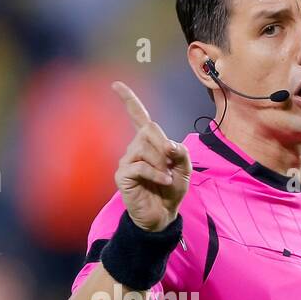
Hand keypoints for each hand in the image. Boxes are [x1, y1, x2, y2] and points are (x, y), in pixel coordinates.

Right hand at [111, 81, 191, 231]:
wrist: (163, 215)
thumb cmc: (171, 190)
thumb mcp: (184, 168)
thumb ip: (181, 152)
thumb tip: (168, 145)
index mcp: (148, 143)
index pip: (137, 116)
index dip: (128, 100)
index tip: (116, 85)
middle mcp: (134, 148)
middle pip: (149, 129)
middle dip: (164, 145)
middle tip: (170, 164)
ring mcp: (127, 161)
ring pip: (146, 148)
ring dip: (161, 164)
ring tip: (164, 178)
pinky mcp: (123, 175)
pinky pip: (140, 166)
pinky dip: (156, 174)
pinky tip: (163, 182)